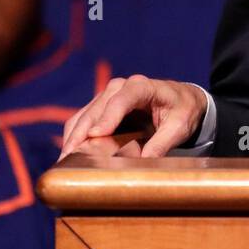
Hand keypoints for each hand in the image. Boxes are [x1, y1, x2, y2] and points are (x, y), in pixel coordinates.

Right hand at [59, 74, 206, 159]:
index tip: (95, 135)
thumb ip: (163, 142)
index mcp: (143, 86)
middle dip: (81, 132)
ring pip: (83, 115)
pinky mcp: (100, 108)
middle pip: (96, 109)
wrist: (181, 101)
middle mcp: (120, 87)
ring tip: (65, 161)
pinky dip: (74, 137)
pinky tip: (69, 156)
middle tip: (70, 157)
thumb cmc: (183, 110)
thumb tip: (144, 162)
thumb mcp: (180, 126)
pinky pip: (81, 121)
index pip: (122, 99)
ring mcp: (107, 96)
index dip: (107, 117)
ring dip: (72, 137)